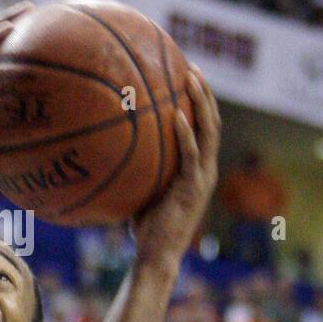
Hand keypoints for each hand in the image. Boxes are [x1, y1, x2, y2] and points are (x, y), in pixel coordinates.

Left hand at [134, 67, 220, 274]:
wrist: (157, 255)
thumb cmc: (146, 227)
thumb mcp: (143, 189)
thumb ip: (138, 168)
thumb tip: (109, 147)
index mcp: (198, 167)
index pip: (205, 127)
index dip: (200, 101)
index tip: (187, 75)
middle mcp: (206, 168)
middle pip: (212, 121)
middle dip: (205, 92)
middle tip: (193, 66)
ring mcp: (202, 177)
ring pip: (209, 131)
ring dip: (202, 102)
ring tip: (191, 77)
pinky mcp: (193, 188)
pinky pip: (191, 155)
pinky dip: (187, 134)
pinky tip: (177, 115)